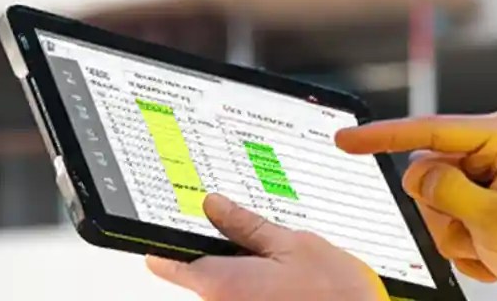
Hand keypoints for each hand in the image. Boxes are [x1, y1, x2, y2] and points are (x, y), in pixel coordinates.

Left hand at [146, 193, 387, 300]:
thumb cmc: (334, 294)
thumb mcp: (292, 243)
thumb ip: (246, 225)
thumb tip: (214, 205)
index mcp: (220, 282)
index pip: (167, 262)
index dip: (163, 240)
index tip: (163, 227)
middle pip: (203, 274)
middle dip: (224, 253)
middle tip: (259, 240)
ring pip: (228, 288)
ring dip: (247, 273)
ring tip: (286, 265)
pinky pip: (246, 299)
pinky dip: (261, 290)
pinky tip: (291, 284)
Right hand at [335, 111, 496, 300]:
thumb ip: (449, 193)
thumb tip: (414, 173)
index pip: (430, 131)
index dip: (383, 135)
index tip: (346, 140)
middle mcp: (489, 148)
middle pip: (425, 174)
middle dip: (444, 215)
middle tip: (479, 234)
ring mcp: (480, 176)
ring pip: (428, 204)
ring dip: (454, 235)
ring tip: (490, 245)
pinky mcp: (474, 200)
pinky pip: (440, 223)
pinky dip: (462, 246)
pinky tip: (492, 252)